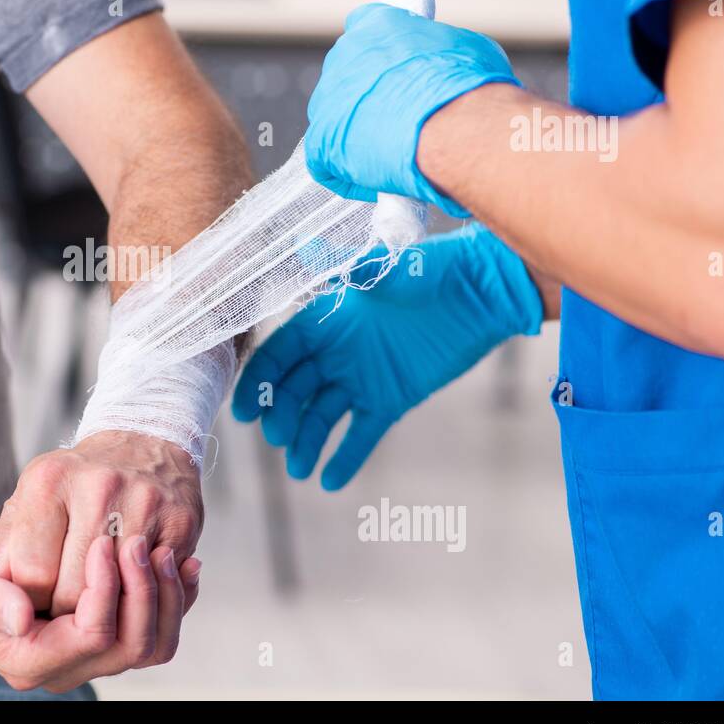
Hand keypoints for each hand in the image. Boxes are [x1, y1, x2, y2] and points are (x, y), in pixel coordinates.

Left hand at [0, 431, 202, 665]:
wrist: (145, 442)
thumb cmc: (79, 480)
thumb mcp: (32, 495)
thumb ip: (8, 546)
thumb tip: (2, 599)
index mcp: (49, 480)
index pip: (31, 574)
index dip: (30, 602)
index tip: (34, 602)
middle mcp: (98, 487)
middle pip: (73, 591)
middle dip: (64, 613)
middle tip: (64, 611)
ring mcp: (144, 504)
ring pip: (116, 595)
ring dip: (104, 609)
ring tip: (94, 601)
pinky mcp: (180, 523)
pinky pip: (156, 585)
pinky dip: (140, 594)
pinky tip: (129, 583)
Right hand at [0, 512, 199, 691]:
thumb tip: (21, 618)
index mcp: (24, 658)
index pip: (90, 637)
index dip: (104, 590)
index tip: (101, 542)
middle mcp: (59, 665)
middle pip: (128, 647)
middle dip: (141, 593)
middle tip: (137, 541)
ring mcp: (82, 652)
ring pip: (148, 644)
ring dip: (163, 597)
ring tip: (161, 550)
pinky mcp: (98, 631)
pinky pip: (152, 628)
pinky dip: (171, 598)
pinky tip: (181, 562)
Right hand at [232, 227, 541, 489]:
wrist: (480, 293)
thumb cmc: (430, 270)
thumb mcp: (386, 269)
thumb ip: (345, 266)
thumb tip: (305, 242)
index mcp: (324, 321)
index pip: (279, 355)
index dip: (259, 381)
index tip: (244, 411)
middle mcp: (335, 353)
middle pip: (295, 390)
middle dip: (282, 415)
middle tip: (278, 437)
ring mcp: (360, 379)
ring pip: (322, 416)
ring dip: (307, 442)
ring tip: (299, 468)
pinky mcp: (389, 400)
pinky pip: (361, 433)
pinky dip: (346, 457)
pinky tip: (329, 481)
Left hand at [303, 3, 519, 215]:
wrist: (458, 128)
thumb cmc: (471, 87)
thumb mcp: (465, 49)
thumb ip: (441, 52)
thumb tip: (449, 66)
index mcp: (377, 26)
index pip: (365, 32)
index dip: (382, 59)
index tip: (398, 75)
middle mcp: (344, 56)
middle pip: (347, 78)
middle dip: (371, 99)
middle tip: (399, 120)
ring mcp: (328, 100)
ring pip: (335, 119)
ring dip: (358, 135)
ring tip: (394, 154)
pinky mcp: (321, 142)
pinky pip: (327, 162)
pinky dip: (350, 174)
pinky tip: (379, 181)